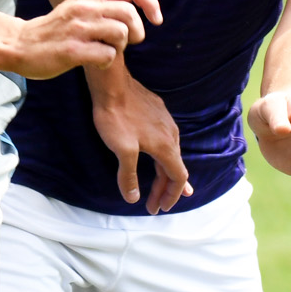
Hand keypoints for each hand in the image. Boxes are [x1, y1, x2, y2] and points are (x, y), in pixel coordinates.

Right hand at [7, 0, 161, 79]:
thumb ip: (103, 2)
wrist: (20, 45)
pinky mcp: (72, 50)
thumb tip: (136, 4)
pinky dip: (107, 62)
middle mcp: (84, 7)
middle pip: (129, 12)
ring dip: (121, 47)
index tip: (155, 18)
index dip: (150, 0)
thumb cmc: (55, 30)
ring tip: (107, 51)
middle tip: (127, 42)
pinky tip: (95, 63)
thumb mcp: (78, 6)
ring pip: (121, 32)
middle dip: (137, 31)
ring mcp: (77, 28)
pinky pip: (107, 55)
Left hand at [88, 65, 191, 212]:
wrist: (112, 84)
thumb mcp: (122, 150)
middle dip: (165, 189)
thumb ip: (128, 176)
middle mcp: (171, 135)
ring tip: (159, 186)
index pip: (178, 177)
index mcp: (165, 146)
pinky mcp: (157, 112)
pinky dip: (162, 156)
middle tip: (154, 204)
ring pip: (170, 153)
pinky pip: (165, 140)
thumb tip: (133, 199)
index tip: (160, 208)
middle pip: (174, 168)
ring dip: (164, 173)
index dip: (171, 196)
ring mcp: (165, 122)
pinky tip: (154, 155)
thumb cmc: (116, 117)